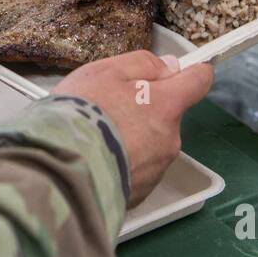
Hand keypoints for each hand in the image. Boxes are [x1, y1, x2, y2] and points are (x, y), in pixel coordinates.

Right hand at [55, 50, 213, 207]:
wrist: (60, 170)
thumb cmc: (81, 115)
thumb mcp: (105, 72)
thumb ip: (143, 64)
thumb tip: (170, 67)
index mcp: (165, 105)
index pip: (198, 82)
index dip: (191, 73)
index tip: (180, 72)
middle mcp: (169, 138)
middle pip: (167, 116)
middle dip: (145, 110)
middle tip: (108, 109)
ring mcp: (157, 169)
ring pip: (151, 144)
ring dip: (131, 138)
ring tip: (96, 138)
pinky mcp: (141, 192)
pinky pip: (137, 170)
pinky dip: (122, 162)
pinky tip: (96, 159)